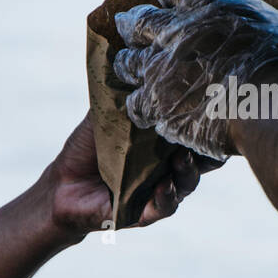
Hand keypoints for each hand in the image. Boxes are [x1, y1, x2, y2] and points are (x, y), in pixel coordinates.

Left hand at [47, 113, 217, 234]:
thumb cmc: (87, 149)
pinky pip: (163, 207)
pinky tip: (164, 187)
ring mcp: (160, 191)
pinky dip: (167, 198)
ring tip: (183, 160)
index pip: (194, 133)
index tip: (215, 109)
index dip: (206, 124)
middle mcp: (169, 168)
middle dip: (209, 150)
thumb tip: (136, 65)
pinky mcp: (144, 213)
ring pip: (187, 184)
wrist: (62, 184)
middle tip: (208, 137)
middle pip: (202, 160)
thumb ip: (124, 96)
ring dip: (188, 172)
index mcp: (163, 144)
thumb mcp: (106, 117)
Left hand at [112, 0, 277, 159]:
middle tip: (124, 21)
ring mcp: (161, 69)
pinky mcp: (157, 105)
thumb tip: (256, 19)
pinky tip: (140, 108)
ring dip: (127, 62)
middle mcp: (177, 32)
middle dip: (132, 21)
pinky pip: (135, 104)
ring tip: (124, 63)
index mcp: (209, 7)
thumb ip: (255, 20)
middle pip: (141, 20)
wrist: (270, 103)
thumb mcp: (277, 27)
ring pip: (129, 61)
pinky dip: (138, 105)